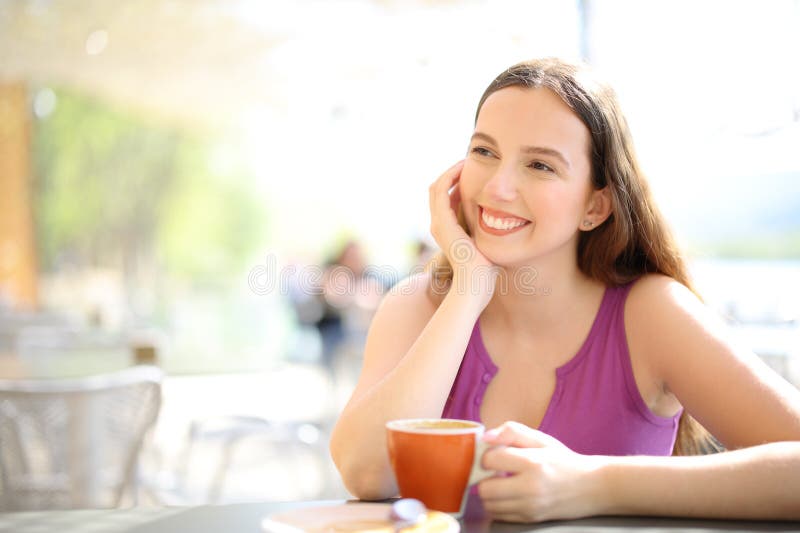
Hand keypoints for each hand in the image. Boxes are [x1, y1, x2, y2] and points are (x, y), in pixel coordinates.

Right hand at [428, 161, 498, 307]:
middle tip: (469, 162)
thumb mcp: (487, 246)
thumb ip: (490, 234)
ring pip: (436, 187)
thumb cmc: (485, 272)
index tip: (474, 173)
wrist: (474, 286)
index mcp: (447, 231)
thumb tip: (507, 225)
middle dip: (452, 174)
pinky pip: (441, 190)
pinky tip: (464, 168)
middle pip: (438, 190)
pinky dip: (450, 177)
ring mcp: (438, 223)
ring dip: (450, 171)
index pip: (445, 199)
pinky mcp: (442, 222)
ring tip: (466, 161)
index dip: (456, 184)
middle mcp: (438, 225)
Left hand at [478, 421, 603, 522]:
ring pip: (489, 504)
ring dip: (489, 492)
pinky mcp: (530, 519)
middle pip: (484, 488)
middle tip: (495, 471)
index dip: (488, 455)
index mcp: (533, 463)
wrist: (591, 487)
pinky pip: (499, 515)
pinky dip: (498, 504)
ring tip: (502, 482)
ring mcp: (530, 507)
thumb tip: (486, 437)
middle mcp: (530, 488)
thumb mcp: (541, 439)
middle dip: (484, 477)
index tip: (496, 454)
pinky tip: (509, 494)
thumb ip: (512, 432)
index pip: (490, 460)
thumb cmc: (563, 460)